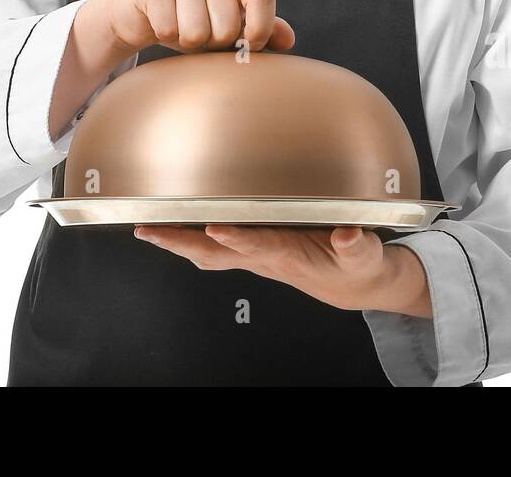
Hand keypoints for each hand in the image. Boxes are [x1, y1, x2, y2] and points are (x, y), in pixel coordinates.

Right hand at [85, 0, 296, 69]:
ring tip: (186, 30)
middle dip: (215, 43)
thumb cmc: (197, 18)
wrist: (145, 8)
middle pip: (227, 28)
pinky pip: (168, 30)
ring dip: (190, 43)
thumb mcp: (231, 23)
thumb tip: (288, 40)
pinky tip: (165, 23)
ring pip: (196, 34)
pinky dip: (166, 36)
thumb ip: (262, 30)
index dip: (260, 30)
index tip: (249, 45)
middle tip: (206, 34)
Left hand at [131, 224, 432, 317]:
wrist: (352, 284)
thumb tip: (349, 233)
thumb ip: (357, 244)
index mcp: (290, 255)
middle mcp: (265, 257)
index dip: (237, 238)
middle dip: (181, 242)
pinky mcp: (254, 249)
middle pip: (215, 252)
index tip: (215, 227)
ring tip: (146, 228)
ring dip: (177, 243)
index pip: (258, 245)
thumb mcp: (364, 256)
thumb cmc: (355, 266)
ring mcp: (256, 255)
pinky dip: (190, 238)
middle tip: (149, 229)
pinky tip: (172, 228)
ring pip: (208, 252)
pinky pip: (214, 247)